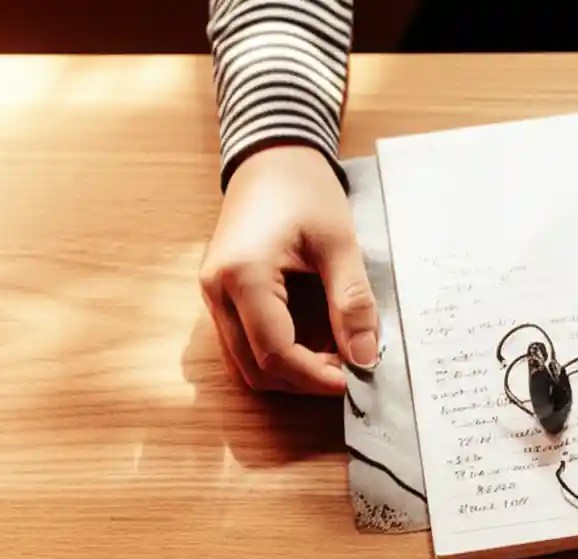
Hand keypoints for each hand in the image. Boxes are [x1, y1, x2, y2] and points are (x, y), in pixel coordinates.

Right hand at [199, 144, 378, 394]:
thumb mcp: (340, 242)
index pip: (275, 352)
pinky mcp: (219, 297)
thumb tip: (365, 356)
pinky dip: (276, 357)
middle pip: (255, 369)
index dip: (316, 376)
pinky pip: (242, 346)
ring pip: (244, 364)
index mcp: (243, 275)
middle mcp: (216, 291)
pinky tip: (313, 343)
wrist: (271, 158)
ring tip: (335, 356)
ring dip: (290, 373)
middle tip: (350, 369)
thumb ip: (352, 301)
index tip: (355, 379)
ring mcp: (211, 297)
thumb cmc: (305, 191)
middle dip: (303, 380)